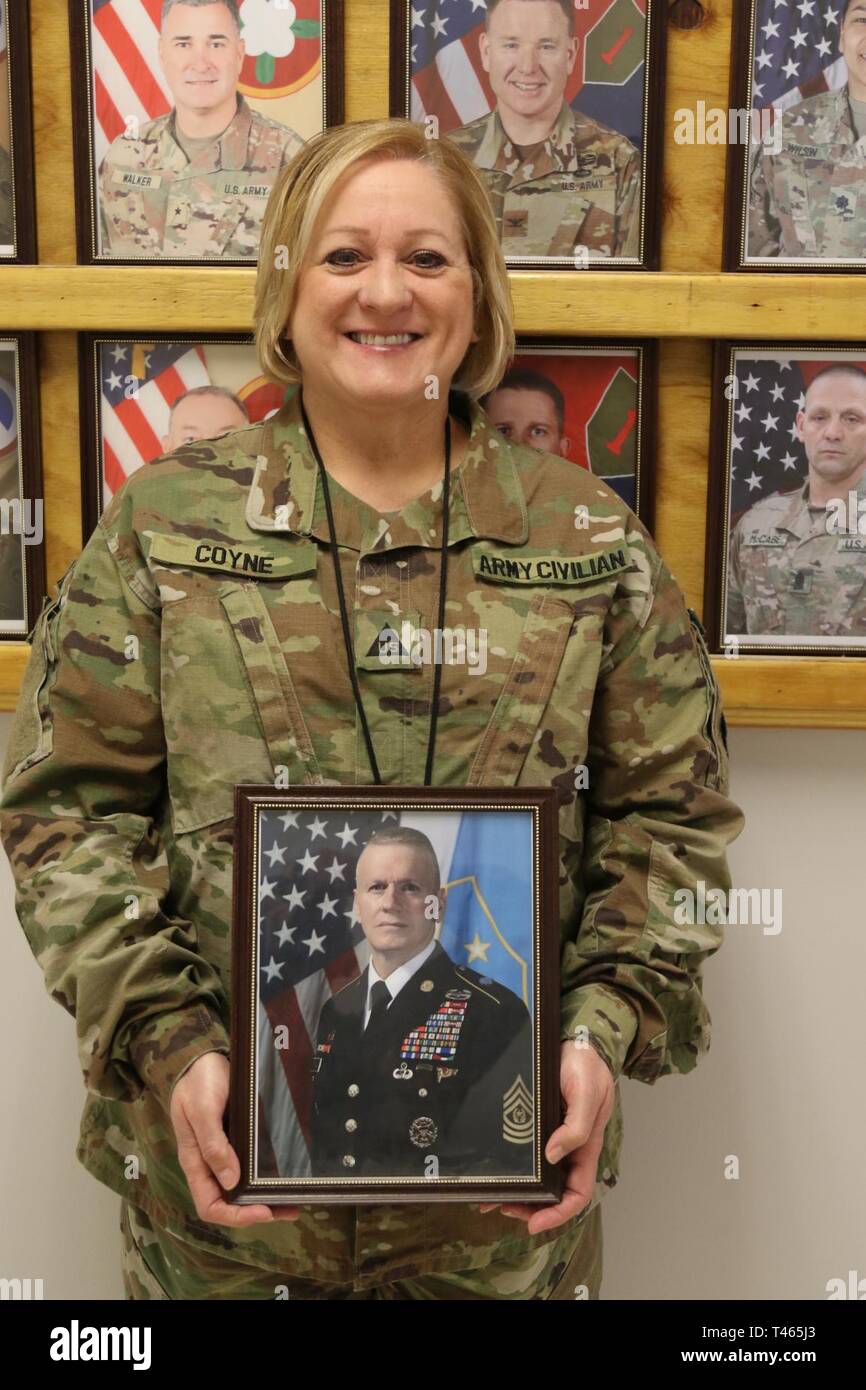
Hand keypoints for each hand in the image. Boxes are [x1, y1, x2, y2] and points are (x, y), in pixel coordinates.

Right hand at [170, 1051, 300, 1227]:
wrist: (201, 1056)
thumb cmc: (198, 1082)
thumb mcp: (203, 1110)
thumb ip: (213, 1144)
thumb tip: (230, 1180)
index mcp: (195, 1162)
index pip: (210, 1206)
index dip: (235, 1216)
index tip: (263, 1212)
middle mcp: (209, 1163)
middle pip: (229, 1202)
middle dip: (257, 1211)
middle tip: (288, 1209)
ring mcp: (223, 1152)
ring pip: (241, 1188)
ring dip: (264, 1198)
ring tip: (292, 1201)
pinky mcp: (237, 1140)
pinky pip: (249, 1168)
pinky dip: (264, 1177)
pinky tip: (283, 1175)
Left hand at [480, 1040, 614, 1235]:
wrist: (575, 1040)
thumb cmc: (586, 1066)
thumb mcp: (587, 1094)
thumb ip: (577, 1127)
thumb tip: (554, 1156)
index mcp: (586, 1147)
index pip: (577, 1193)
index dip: (558, 1213)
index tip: (533, 1224)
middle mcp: (569, 1148)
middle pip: (554, 1191)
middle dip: (531, 1207)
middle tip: (504, 1208)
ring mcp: (552, 1137)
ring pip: (537, 1176)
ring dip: (518, 1192)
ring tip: (493, 1199)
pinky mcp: (536, 1125)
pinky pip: (524, 1153)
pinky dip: (511, 1167)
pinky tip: (492, 1172)